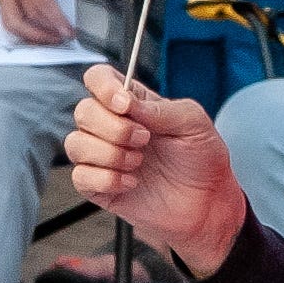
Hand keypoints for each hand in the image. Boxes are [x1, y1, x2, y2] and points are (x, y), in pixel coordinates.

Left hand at [0, 0, 77, 43]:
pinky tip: (67, 26)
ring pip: (30, 14)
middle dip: (36, 38)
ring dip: (51, 30)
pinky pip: (42, 3)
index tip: (47, 42)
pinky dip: (56, 18)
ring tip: (68, 35)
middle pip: (13, 22)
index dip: (28, 35)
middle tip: (57, 42)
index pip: (7, 19)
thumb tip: (45, 20)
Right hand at [66, 64, 246, 277]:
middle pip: (83, 111)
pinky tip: (132, 183)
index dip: (104, 87)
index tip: (125, 105)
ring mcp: (103, 156)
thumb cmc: (202, 161)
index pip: (98, 79)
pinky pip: (81, 176)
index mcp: (134, 104)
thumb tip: (128, 102)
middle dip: (114, 127)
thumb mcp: (194, 124)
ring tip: (139, 163)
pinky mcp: (98, 186)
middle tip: (145, 140)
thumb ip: (161, 108)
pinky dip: (108, 179)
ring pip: (76, 144)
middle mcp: (113, 126)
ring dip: (111, 154)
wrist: (207, 203)